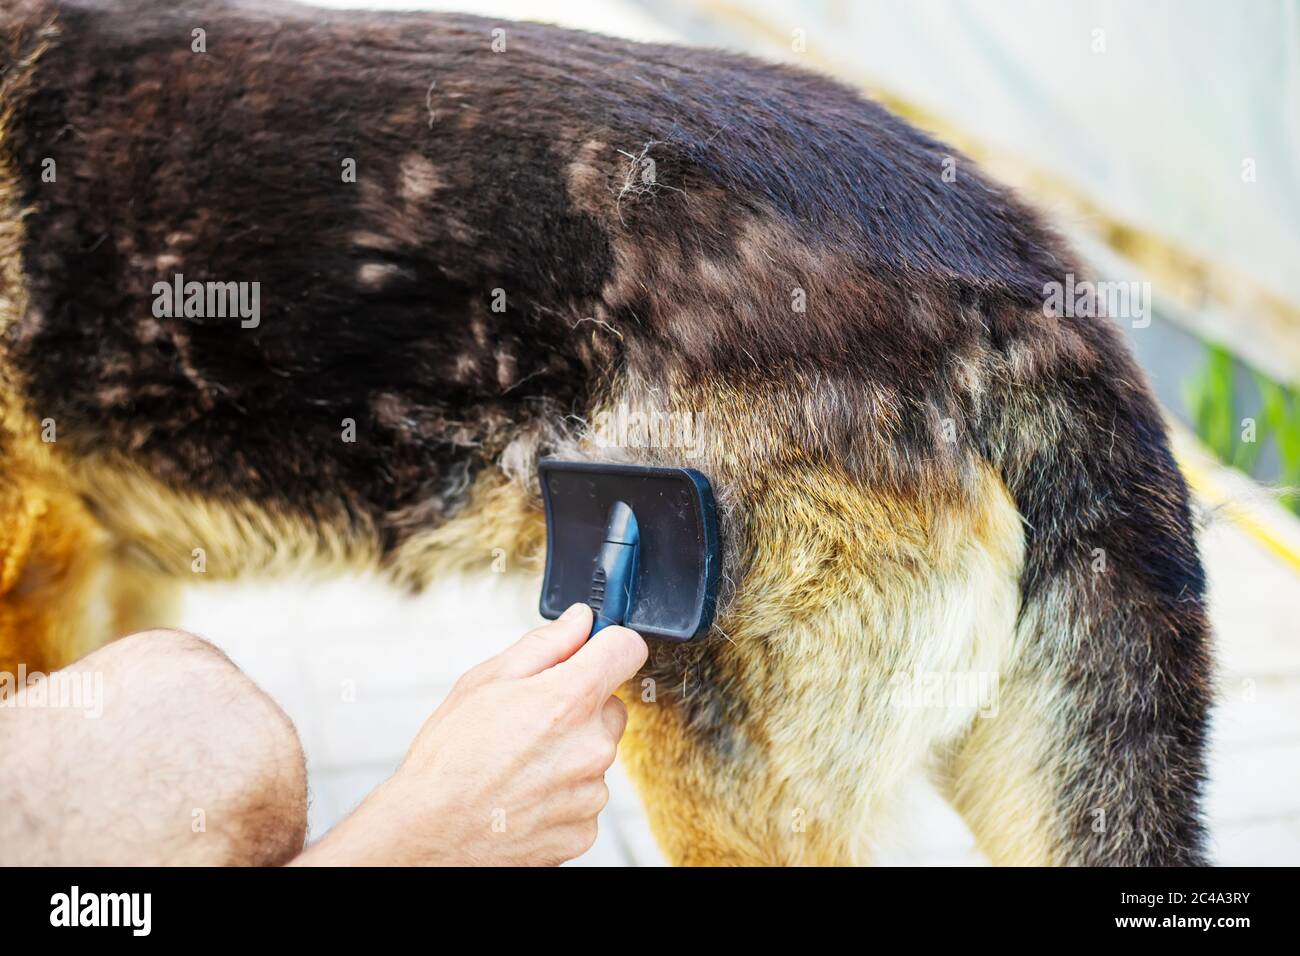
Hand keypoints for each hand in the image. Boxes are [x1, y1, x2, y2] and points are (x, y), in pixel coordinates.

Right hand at [293, 603, 646, 865]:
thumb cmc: (448, 758)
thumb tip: (580, 621)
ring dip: (570, 754)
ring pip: (596, 755)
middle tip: (531, 720)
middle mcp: (592, 746)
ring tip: (518, 764)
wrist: (427, 833)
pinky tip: (524, 794)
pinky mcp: (584, 829)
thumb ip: (545, 645)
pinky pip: (585, 797)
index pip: (626, 650)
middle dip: (580, 707)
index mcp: (570, 699)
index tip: (594, 651)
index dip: (608, 645)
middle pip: (611, 707)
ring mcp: (591, 793)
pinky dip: (562, 794)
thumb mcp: (485, 680)